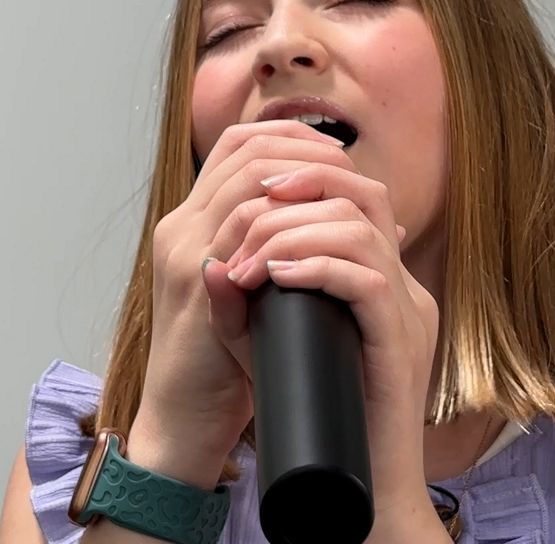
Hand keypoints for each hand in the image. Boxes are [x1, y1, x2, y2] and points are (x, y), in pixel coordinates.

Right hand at [135, 120, 351, 481]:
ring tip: (343, 190)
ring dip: (301, 178)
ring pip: (246, 180)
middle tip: (347, 165)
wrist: (185, 416)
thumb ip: (292, 256)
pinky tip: (323, 223)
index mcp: (192, 224)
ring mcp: (184, 250)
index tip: (335, 151)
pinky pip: (245, 224)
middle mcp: (180, 227)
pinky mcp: (195, 279)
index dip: (288, 137)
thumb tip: (374, 225)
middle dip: (303, 150)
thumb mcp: (259, 297)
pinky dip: (290, 217)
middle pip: (244, 151)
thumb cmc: (228, 362)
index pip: (237, 147)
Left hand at [213, 154, 441, 520]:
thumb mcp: (276, 350)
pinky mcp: (401, 342)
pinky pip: (368, 280)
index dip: (308, 177)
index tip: (255, 193)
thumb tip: (216, 264)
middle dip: (302, 185)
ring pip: (360, 229)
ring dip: (293, 232)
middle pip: (368, 193)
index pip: (360, 196)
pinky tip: (279, 277)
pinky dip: (318, 267)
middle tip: (250, 211)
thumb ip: (253, 307)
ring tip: (250, 262)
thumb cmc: (319, 419)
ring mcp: (409, 312)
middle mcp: (404, 288)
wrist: (366, 487)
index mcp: (384, 282)